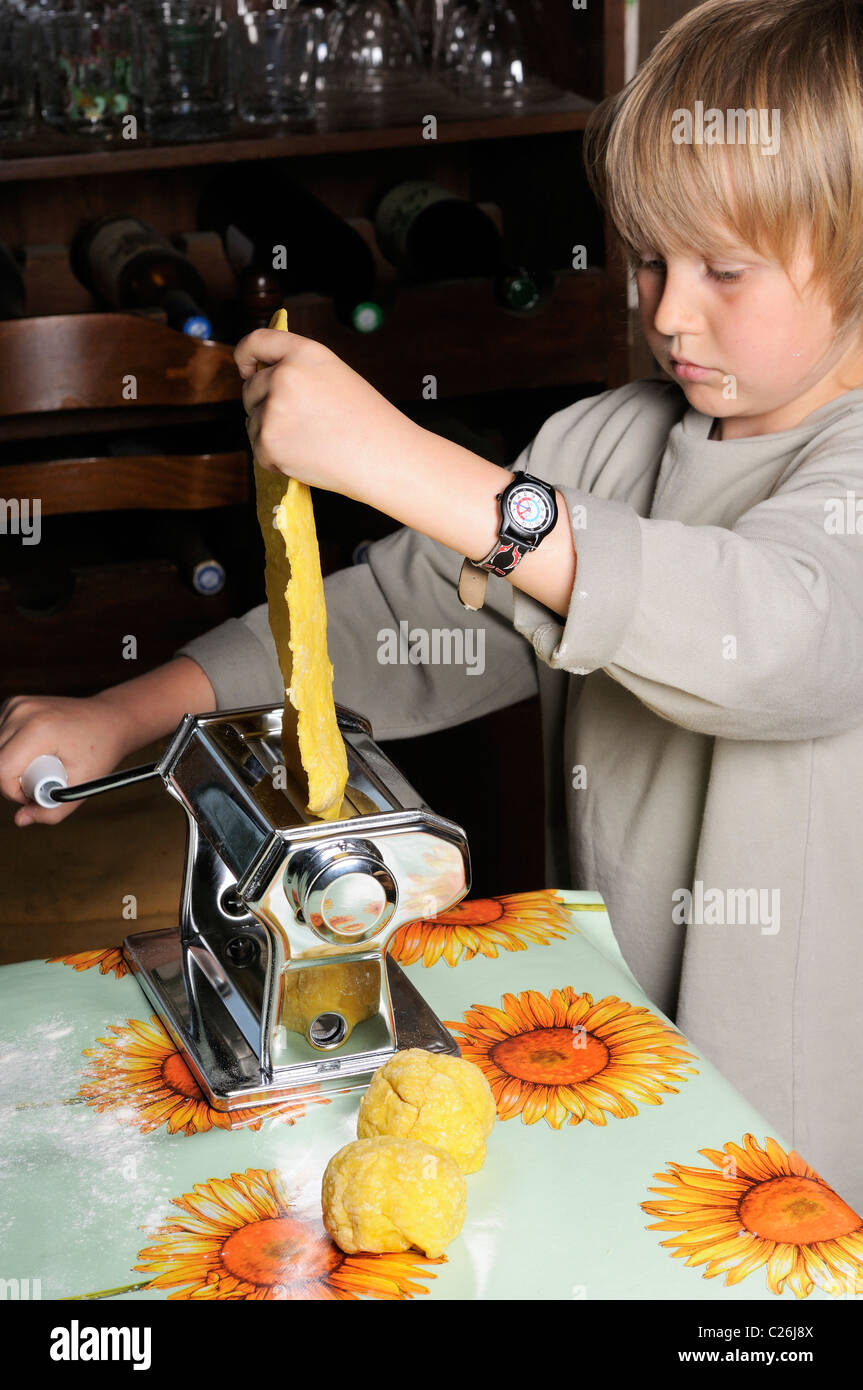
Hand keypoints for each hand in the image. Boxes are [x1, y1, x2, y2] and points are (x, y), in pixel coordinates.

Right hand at [0, 693, 131, 826]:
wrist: (111, 719)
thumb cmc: (101, 751)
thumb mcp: (83, 786)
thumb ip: (52, 811)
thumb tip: (20, 820)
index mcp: (40, 728)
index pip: (3, 768)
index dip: (13, 791)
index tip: (34, 795)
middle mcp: (24, 711)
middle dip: (11, 781)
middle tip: (41, 781)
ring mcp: (17, 704)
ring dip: (9, 765)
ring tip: (39, 765)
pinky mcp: (14, 704)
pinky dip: (8, 749)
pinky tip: (31, 751)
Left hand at [234, 327, 421, 501]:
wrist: (384, 457)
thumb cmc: (367, 421)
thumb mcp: (334, 375)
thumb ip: (297, 370)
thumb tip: (259, 377)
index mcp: (303, 353)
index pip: (256, 342)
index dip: (245, 354)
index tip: (245, 367)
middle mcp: (284, 376)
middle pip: (250, 388)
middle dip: (264, 404)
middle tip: (300, 422)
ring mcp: (273, 410)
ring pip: (253, 421)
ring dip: (272, 433)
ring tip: (312, 441)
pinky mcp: (268, 443)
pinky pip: (259, 450)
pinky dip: (276, 458)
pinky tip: (308, 457)